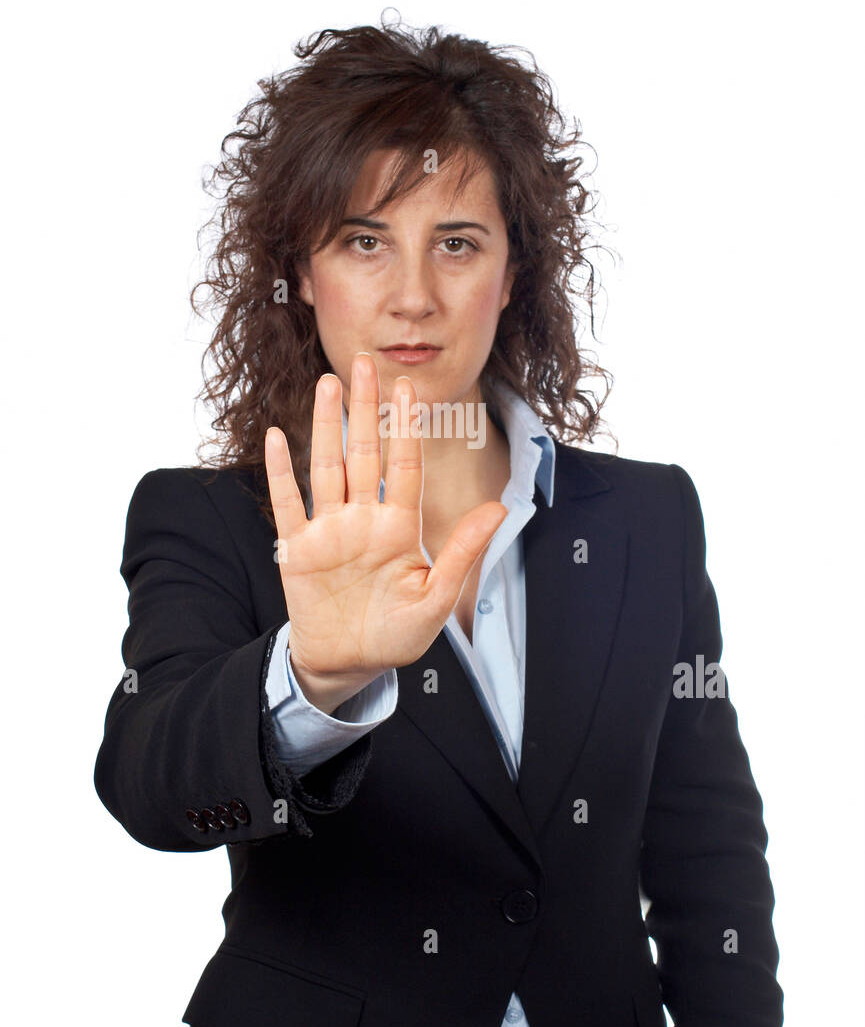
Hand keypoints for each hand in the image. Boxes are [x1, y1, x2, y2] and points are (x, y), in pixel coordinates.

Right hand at [264, 352, 507, 713]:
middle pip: (364, 452)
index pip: (404, 465)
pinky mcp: (298, 548)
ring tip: (327, 384)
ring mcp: (330, 530)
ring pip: (326, 466)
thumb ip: (462, 552)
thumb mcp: (435, 599)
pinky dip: (280, 471)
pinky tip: (277, 436)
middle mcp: (363, 519)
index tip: (408, 385)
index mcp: (399, 527)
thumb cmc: (396, 635)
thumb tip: (499, 508)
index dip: (406, 425)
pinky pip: (288, 503)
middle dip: (364, 407)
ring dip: (325, 426)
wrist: (349, 665)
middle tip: (362, 361)